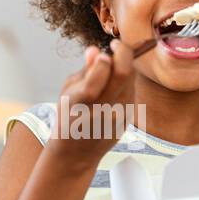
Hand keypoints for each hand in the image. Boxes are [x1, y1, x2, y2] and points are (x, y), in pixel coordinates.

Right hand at [48, 39, 136, 167]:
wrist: (76, 154)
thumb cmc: (68, 118)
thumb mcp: (67, 93)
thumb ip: (83, 71)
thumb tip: (94, 49)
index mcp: (83, 99)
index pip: (103, 70)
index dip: (107, 55)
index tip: (105, 49)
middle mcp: (104, 107)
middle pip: (124, 72)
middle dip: (123, 52)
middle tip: (116, 45)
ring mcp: (119, 114)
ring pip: (130, 80)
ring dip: (124, 66)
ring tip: (111, 66)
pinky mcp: (127, 119)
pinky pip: (130, 91)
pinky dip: (124, 81)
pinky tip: (114, 83)